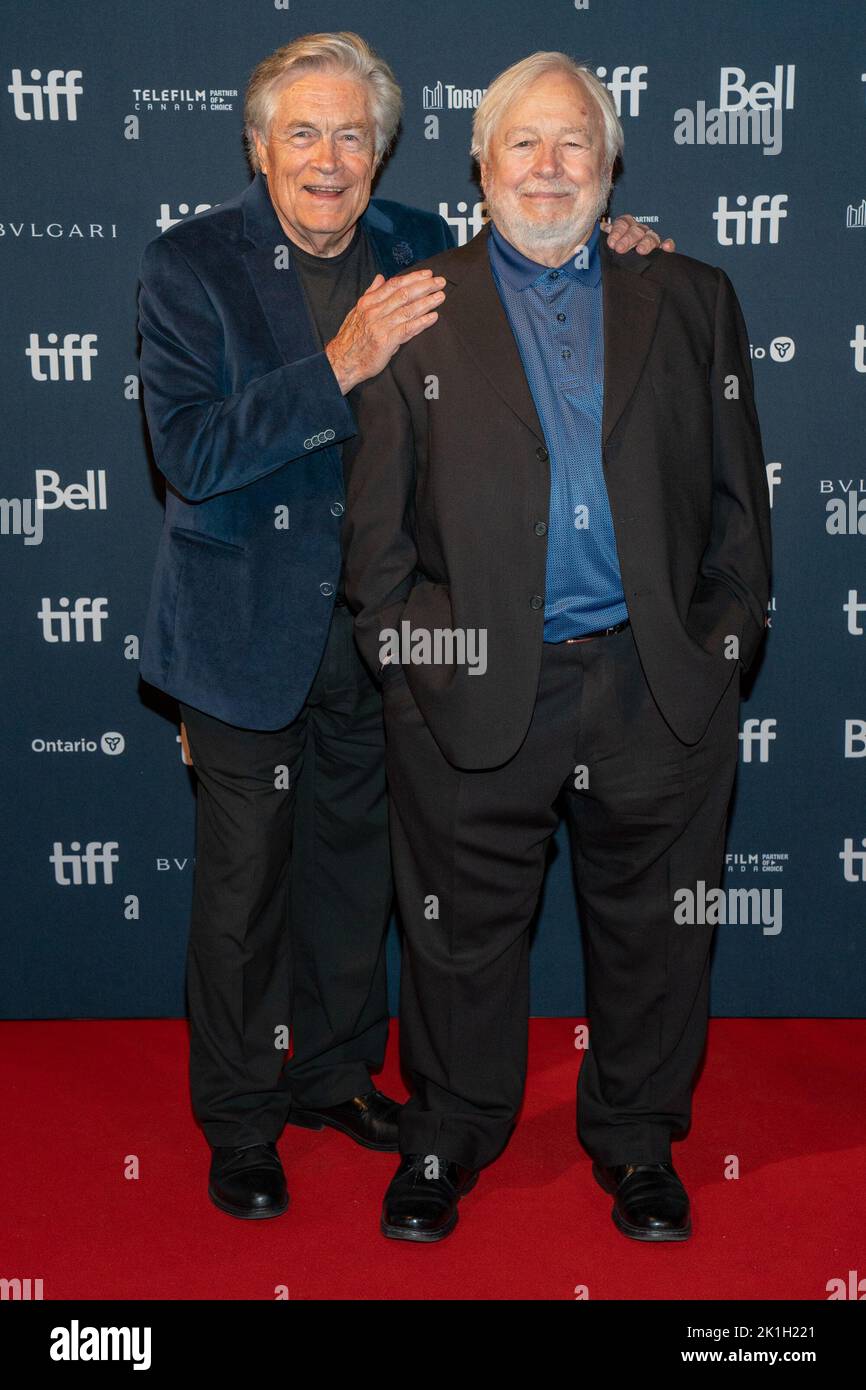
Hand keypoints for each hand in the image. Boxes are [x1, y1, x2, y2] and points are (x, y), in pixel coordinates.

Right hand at [326, 269, 445, 393]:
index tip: (428, 274)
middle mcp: (374, 311)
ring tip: (440, 297)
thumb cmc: (352, 338)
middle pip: (404, 294)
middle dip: (424, 286)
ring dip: (427, 302)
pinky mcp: (385, 342)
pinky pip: (407, 329)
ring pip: (407, 309)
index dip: (413, 278)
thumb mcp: (357, 311)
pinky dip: (421, 322)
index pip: (394, 285)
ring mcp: (380, 326)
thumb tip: (380, 277)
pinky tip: (433, 317)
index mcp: (368, 302)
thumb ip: (371, 294)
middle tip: (441, 282)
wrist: (342, 361)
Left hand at [602, 214, 675, 254]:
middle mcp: (639, 232)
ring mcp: (650, 240)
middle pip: (636, 230)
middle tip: (620, 249)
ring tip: (640, 250)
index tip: (611, 243)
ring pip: (651, 237)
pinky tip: (666, 247)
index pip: (623, 223)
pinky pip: (667, 246)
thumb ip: (603, 240)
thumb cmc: (611, 257)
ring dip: (645, 243)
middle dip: (627, 239)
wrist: (617, 272)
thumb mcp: (604, 248)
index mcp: (625, 227)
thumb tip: (598, 231)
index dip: (617, 231)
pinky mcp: (660, 252)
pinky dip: (668, 246)